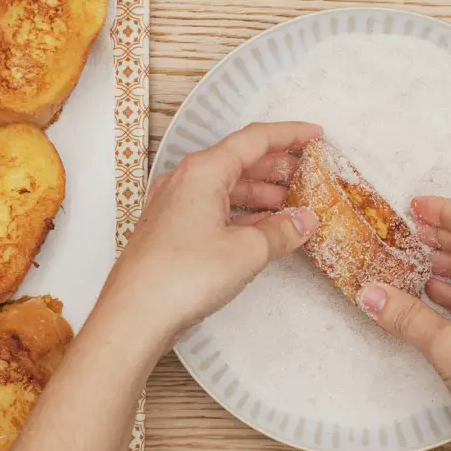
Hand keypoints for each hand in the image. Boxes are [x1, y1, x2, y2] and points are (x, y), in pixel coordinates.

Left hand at [97, 122, 321, 345]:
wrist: (135, 315)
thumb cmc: (182, 276)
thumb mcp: (248, 251)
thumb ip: (283, 231)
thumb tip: (305, 221)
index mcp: (204, 172)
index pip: (254, 139)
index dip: (289, 135)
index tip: (315, 135)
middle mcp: (185, 181)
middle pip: (239, 161)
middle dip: (276, 167)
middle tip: (307, 174)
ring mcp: (174, 205)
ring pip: (226, 187)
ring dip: (261, 193)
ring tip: (291, 205)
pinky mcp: (171, 230)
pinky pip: (213, 209)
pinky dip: (242, 213)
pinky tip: (262, 228)